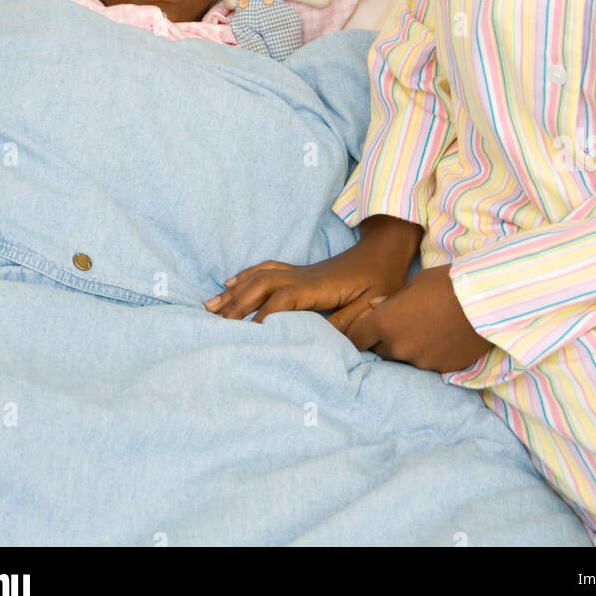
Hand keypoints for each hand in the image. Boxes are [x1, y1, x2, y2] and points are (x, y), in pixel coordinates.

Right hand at [203, 234, 416, 331]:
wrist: (385, 249)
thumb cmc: (381, 280)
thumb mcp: (373, 305)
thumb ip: (349, 325)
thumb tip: (324, 345)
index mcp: (319, 286)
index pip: (282, 302)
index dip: (263, 318)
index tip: (247, 337)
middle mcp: (303, 276)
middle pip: (261, 287)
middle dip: (236, 306)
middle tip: (214, 325)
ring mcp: (299, 270)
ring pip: (258, 277)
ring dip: (234, 292)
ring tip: (210, 308)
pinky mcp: (300, 270)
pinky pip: (266, 269)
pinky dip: (245, 276)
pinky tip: (230, 283)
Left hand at [347, 265, 493, 373]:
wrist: (484, 299)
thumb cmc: (446, 283)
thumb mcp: (414, 283)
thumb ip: (390, 300)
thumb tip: (374, 307)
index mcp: (385, 323)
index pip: (356, 339)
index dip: (359, 334)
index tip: (366, 329)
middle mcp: (398, 347)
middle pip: (379, 351)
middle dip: (384, 341)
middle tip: (400, 326)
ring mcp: (420, 362)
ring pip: (404, 359)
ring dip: (408, 349)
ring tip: (427, 330)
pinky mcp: (441, 369)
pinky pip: (428, 364)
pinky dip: (431, 354)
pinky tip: (444, 338)